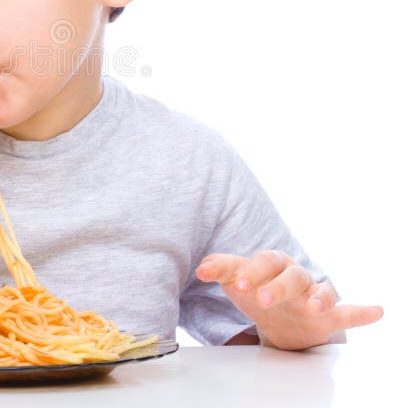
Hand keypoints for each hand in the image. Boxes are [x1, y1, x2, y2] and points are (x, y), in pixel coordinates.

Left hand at [196, 250, 383, 349]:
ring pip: (321, 290)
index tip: (237, 285)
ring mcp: (313, 294)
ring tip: (314, 305)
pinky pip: (348, 312)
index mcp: (272, 263)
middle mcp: (295, 275)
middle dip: (277, 286)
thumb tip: (200, 267)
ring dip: (318, 297)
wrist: (277, 316)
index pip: (263, 262)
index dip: (251, 271)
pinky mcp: (329, 316)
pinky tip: (377, 311)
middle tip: (260, 299)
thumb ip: (220, 269)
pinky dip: (362, 312)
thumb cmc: (256, 289)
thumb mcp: (237, 279)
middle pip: (291, 275)